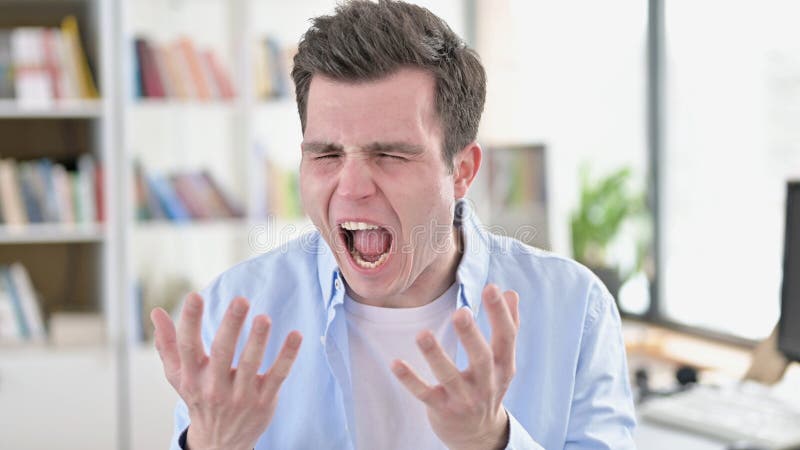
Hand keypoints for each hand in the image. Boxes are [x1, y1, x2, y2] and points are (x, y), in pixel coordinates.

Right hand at [151, 292, 302, 449]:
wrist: (220, 443)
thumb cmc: (199, 398)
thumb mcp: (179, 376)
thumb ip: (168, 344)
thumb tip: (156, 312)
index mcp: (193, 377)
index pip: (188, 346)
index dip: (190, 321)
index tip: (194, 296)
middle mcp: (215, 387)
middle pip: (222, 352)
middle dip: (231, 325)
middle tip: (241, 300)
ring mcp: (241, 395)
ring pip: (250, 364)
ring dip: (258, 340)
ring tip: (264, 318)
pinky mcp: (264, 400)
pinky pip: (278, 375)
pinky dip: (288, 355)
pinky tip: (296, 335)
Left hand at [391, 284, 519, 449]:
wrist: (479, 435)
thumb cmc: (488, 386)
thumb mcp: (504, 362)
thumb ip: (509, 327)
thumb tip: (512, 293)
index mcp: (503, 367)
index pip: (506, 338)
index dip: (500, 313)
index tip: (492, 288)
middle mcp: (486, 384)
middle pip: (482, 359)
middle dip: (471, 336)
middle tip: (461, 312)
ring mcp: (464, 399)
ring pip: (449, 377)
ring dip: (435, 356)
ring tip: (423, 334)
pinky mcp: (442, 409)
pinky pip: (424, 394)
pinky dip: (410, 380)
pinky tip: (396, 362)